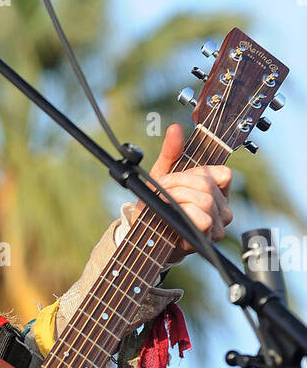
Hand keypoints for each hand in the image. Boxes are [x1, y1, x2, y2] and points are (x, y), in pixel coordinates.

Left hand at [129, 123, 232, 264]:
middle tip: (160, 189)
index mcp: (217, 189)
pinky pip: (203, 220)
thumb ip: (170, 152)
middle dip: (179, 184)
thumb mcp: (161, 174)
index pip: (223, 174)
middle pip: (208, 186)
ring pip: (206, 202)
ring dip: (178, 198)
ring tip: (162, 203)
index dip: (195, 172)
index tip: (170, 177)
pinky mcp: (206, 239)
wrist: (144, 231)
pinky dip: (183, 214)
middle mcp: (222, 207)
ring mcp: (216, 225)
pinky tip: (170, 216)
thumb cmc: (157, 203)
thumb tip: (176, 129)